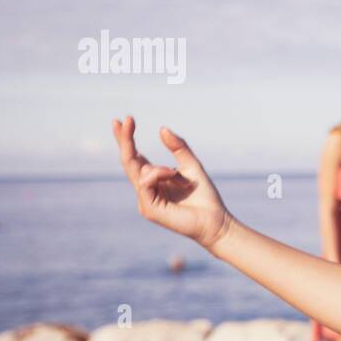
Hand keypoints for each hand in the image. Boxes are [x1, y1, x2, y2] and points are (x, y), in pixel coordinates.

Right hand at [111, 116, 233, 251]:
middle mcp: (147, 189)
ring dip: (158, 168)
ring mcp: (145, 200)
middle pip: (129, 162)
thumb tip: (162, 128)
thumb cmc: (204, 196)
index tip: (124, 120)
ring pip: (138, 172)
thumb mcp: (192, 165)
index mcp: (155, 179)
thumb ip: (178, 148)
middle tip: (126, 120)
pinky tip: (173, 176)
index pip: (135, 157)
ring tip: (177, 174)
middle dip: (126, 141)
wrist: (215, 220)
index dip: (127, 140)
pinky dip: (158, 175)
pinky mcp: (149, 209)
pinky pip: (144, 184)